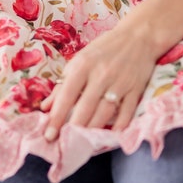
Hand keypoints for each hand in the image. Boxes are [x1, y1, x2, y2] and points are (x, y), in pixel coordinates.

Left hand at [40, 18, 158, 139]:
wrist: (138, 37)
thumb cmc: (104, 49)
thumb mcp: (80, 60)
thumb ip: (63, 84)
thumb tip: (45, 107)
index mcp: (83, 65)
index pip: (66, 95)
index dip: (56, 117)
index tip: (48, 135)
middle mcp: (100, 75)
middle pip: (85, 107)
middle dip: (73, 129)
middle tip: (64, 146)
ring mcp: (119, 83)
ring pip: (104, 113)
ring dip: (93, 130)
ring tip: (82, 145)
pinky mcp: (135, 90)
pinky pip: (126, 113)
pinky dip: (119, 127)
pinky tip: (109, 138)